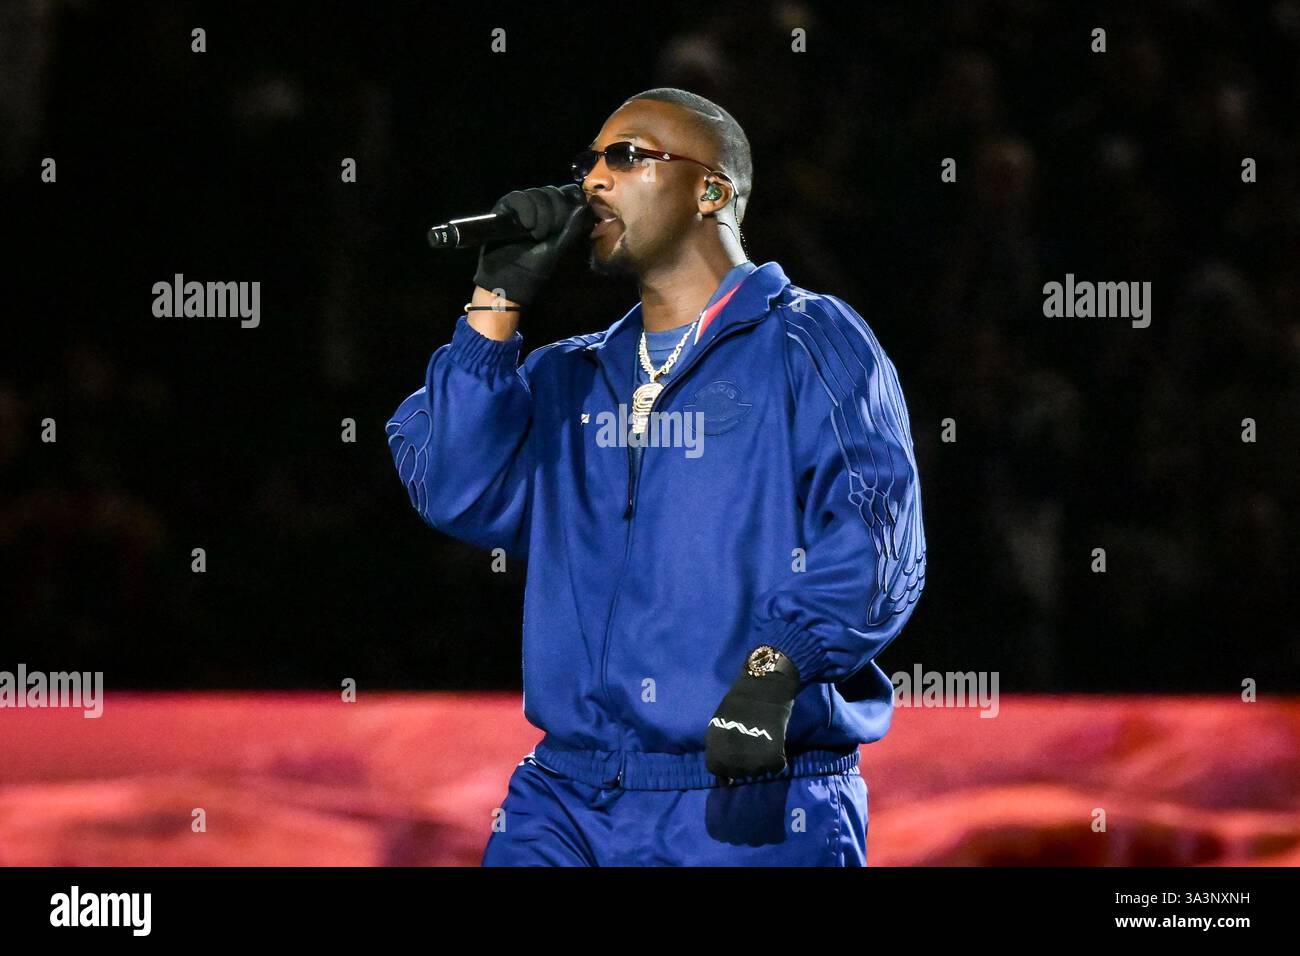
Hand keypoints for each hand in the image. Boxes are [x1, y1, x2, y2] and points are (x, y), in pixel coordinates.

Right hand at [473, 183, 593, 308]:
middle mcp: (538, 208)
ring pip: (537, 193)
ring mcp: (521, 206)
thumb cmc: (535, 266)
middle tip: (548, 233)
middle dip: (555, 212)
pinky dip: (527, 209)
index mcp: (553, 216)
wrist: (509, 277)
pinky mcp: (505, 207)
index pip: (565, 193)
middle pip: (552, 191)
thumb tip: (582, 205)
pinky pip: (519, 197)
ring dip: (542, 214)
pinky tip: (527, 225)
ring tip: (536, 235)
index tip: (565, 223)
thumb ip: (571, 227)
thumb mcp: (559, 247)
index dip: (567, 203)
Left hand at [705, 653, 801, 782]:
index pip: (715, 769)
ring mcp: (751, 757)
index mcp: (715, 743)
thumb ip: (720, 744)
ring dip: (760, 764)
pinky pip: (775, 767)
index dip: (725, 768)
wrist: (764, 685)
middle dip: (744, 767)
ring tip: (764, 746)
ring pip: (756, 772)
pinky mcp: (772, 755)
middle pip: (737, 773)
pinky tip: (776, 746)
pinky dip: (776, 761)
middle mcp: (731, 754)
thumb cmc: (742, 699)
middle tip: (753, 752)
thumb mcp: (721, 721)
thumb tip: (723, 772)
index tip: (733, 763)